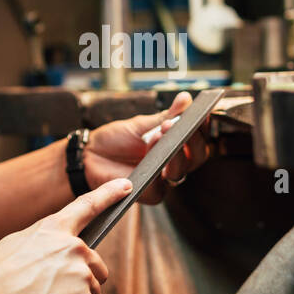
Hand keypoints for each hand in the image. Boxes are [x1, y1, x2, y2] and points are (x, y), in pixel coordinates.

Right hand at [0, 178, 129, 293]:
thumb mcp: (17, 245)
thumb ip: (45, 244)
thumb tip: (56, 255)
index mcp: (54, 229)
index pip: (88, 205)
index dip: (109, 194)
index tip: (126, 186)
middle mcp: (74, 247)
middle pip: (96, 266)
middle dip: (81, 280)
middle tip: (49, 290)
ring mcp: (81, 273)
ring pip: (90, 292)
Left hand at [83, 91, 211, 204]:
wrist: (90, 154)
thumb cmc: (115, 139)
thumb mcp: (141, 124)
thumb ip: (166, 115)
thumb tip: (186, 99)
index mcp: (174, 146)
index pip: (198, 139)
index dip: (204, 128)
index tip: (204, 113)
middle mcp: (172, 164)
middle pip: (197, 157)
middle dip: (194, 140)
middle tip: (185, 125)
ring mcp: (162, 181)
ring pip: (181, 171)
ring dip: (175, 152)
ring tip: (163, 132)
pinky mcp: (149, 194)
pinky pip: (160, 186)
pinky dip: (157, 168)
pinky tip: (150, 151)